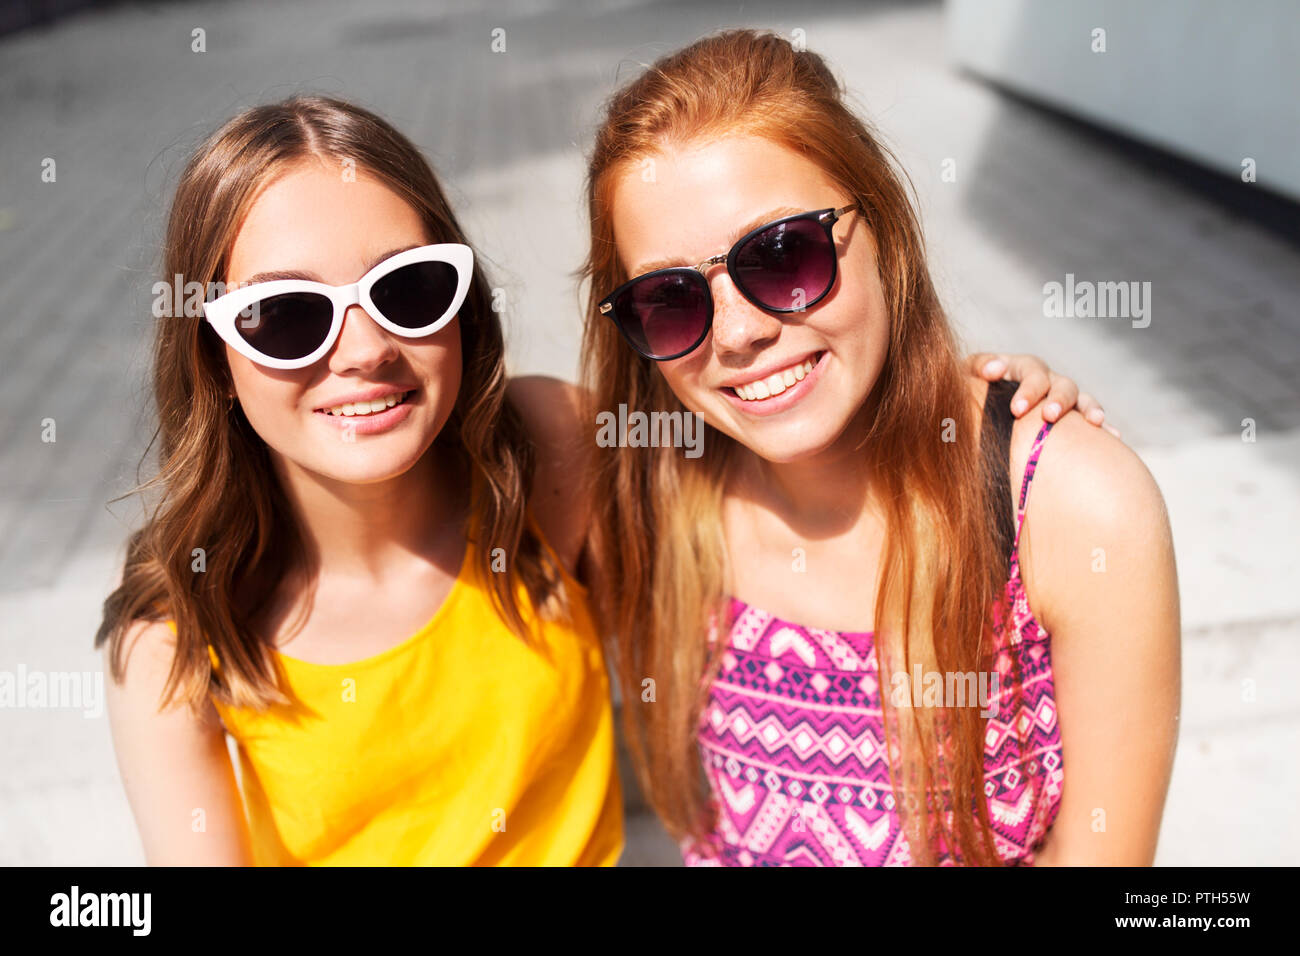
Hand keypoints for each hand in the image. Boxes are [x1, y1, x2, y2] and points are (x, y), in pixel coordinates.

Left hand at [967, 352, 1118, 437]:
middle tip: (1050, 417)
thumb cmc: (970, 392)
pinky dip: (1104, 427)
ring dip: (1088, 408)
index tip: (1017, 409)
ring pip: (1081, 398)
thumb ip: (977, 367)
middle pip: (1059, 384)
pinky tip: (1114, 438)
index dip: (1028, 388)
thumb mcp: (968, 375)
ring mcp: (1062, 398)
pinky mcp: (1073, 418)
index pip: (1030, 372)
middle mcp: (1046, 380)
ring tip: (1095, 422)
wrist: (980, 409)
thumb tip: (993, 370)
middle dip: (1057, 400)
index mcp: (1020, 368)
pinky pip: (1093, 420)